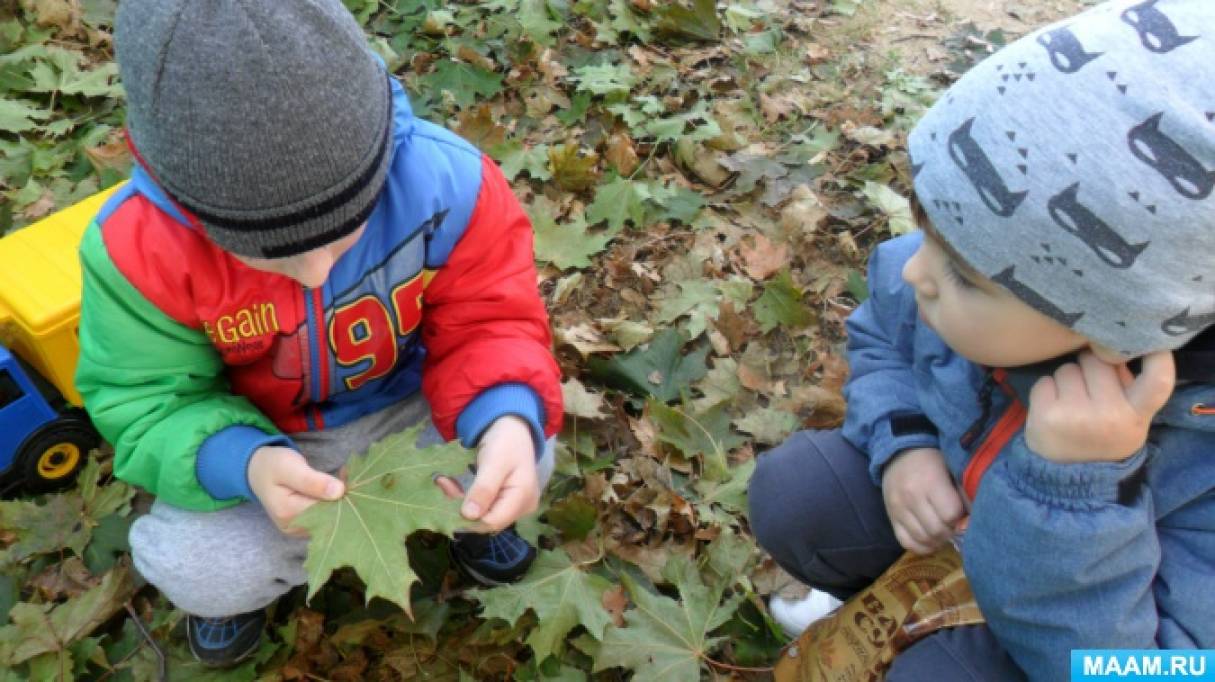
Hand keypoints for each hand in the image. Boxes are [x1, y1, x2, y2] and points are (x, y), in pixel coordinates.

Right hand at [247, 446, 344, 536]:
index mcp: (288, 513)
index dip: (341, 495)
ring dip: (341, 501)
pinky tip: (338, 488)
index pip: (326, 510)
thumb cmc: (273, 466)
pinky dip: (334, 504)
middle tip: (348, 476)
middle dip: (343, 499)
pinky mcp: (303, 526)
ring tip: (344, 479)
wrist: (258, 471)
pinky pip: (325, 518)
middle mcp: (293, 527)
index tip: (348, 477)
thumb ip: (312, 480)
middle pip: (329, 518)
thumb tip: (339, 492)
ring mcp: (298, 529)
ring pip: (330, 519)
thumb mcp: (290, 467)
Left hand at [435, 416, 538, 531]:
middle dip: (460, 508)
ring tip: (444, 482)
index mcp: (523, 498)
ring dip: (459, 503)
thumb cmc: (506, 441)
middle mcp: (522, 508)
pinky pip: (482, 509)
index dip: (466, 516)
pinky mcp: (504, 504)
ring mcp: (514, 508)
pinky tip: (453, 486)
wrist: (512, 430)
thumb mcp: (494, 461)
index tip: (446, 491)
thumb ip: (483, 489)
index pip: (491, 521)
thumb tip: (469, 515)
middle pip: (485, 520)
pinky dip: (465, 499)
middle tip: (441, 483)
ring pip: (481, 516)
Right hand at [881, 447, 964, 554]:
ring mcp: (898, 509)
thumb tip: (973, 520)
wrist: (900, 452)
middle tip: (955, 525)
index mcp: (930, 482)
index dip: (961, 518)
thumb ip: (963, 493)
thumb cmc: (933, 460)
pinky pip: (906, 542)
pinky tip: (931, 540)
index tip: (964, 514)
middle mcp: (911, 498)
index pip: (950, 514)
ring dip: (938, 540)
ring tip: (944, 532)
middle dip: (950, 532)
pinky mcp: (891, 517)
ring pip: (922, 539)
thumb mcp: (951, 469)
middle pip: (937, 530)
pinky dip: (922, 547)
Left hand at [1025, 350, 1174, 462]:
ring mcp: (1076, 415)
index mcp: (1137, 416)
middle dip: (1091, 366)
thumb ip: (1128, 386)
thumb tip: (1114, 349)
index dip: (1158, 357)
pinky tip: (1052, 408)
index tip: (1150, 345)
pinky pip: (1045, 381)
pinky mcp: (1046, 415)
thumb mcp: (1129, 419)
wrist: (1069, 477)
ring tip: (1071, 402)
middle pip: (1097, 360)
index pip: (1158, 380)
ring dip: (1067, 379)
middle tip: (1089, 387)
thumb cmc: (1102, 436)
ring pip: (1068, 368)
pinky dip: (1046, 391)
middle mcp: (1109, 415)